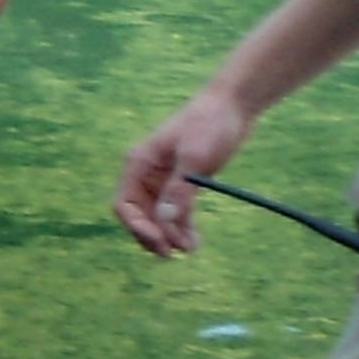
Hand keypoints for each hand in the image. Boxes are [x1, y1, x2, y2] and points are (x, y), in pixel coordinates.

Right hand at [114, 92, 256, 255]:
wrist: (233, 106)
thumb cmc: (209, 124)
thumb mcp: (195, 156)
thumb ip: (179, 189)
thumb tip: (165, 221)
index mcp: (139, 164)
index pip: (124, 204)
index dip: (137, 226)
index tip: (160, 241)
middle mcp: (147, 174)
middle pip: (140, 215)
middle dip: (155, 235)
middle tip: (176, 252)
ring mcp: (165, 180)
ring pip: (159, 217)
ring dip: (170, 235)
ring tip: (191, 249)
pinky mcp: (183, 183)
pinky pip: (176, 212)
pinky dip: (182, 227)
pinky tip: (195, 240)